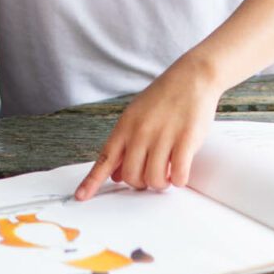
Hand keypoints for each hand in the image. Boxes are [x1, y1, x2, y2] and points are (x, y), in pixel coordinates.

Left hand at [74, 64, 220, 199]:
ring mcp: (163, 136)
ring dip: (161, 183)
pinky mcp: (186, 139)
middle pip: (131, 176)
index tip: (81, 196)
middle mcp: (141, 132)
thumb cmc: (164, 97)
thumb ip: (124, 144)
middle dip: (141, 183)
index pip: (105, 159)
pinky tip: (180, 172)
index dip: (92, 181)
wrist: (192, 77)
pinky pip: (178, 174)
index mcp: (125, 126)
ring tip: (167, 173)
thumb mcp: (136, 116)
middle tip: (151, 175)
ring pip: (154, 179)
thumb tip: (114, 175)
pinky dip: (178, 180)